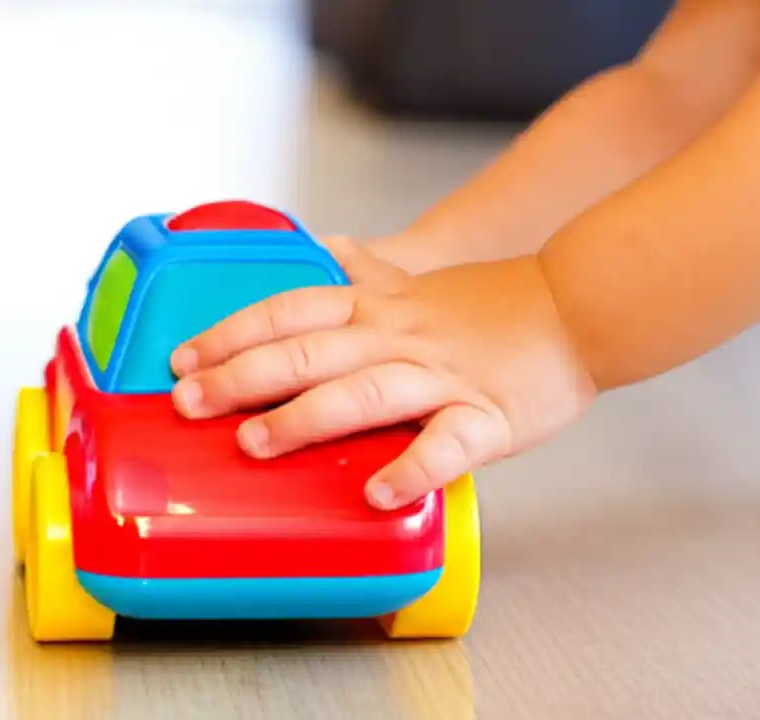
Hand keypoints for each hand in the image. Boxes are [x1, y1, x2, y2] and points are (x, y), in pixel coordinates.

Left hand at [170, 240, 597, 509]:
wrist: (577, 306)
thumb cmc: (493, 303)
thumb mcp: (420, 280)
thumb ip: (370, 273)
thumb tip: (330, 249)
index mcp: (377, 309)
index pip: (289, 312)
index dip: (232, 332)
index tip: (183, 358)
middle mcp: (397, 338)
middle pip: (308, 352)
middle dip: (242, 376)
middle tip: (189, 403)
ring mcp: (441, 377)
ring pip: (363, 394)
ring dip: (305, 418)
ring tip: (254, 443)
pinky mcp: (486, 416)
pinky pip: (446, 445)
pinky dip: (412, 468)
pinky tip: (378, 494)